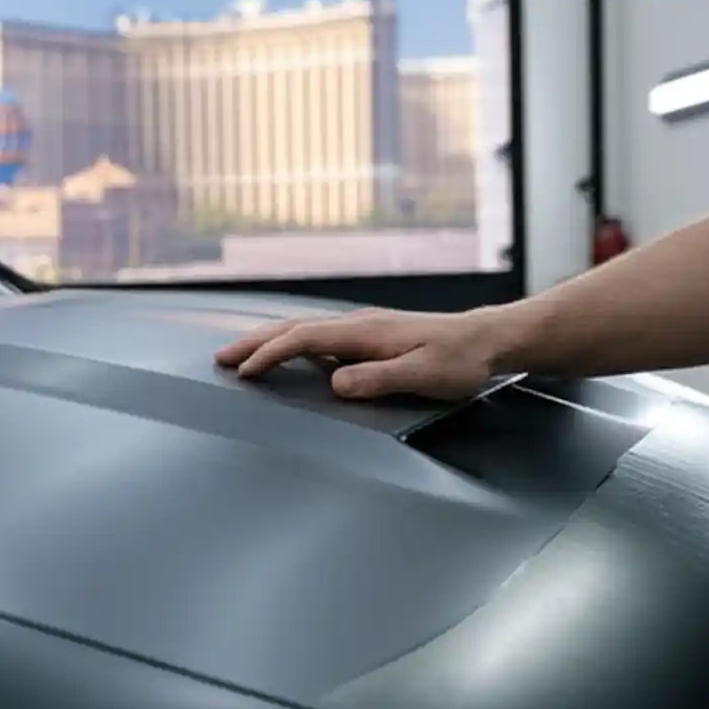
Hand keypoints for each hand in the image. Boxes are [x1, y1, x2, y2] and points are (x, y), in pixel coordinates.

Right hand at [214, 307, 506, 400]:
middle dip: (254, 343)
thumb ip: (378, 379)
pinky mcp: (368, 337)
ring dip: (268, 342)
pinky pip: (318, 338)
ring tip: (241, 355)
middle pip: (293, 328)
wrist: (487, 339)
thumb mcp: (422, 374)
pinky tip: (287, 356)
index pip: (303, 339)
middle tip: (220, 358)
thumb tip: (335, 383)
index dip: (270, 355)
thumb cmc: (459, 359)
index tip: (243, 372)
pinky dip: (290, 344)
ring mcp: (362, 329)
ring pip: (303, 330)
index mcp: (364, 332)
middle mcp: (357, 324)